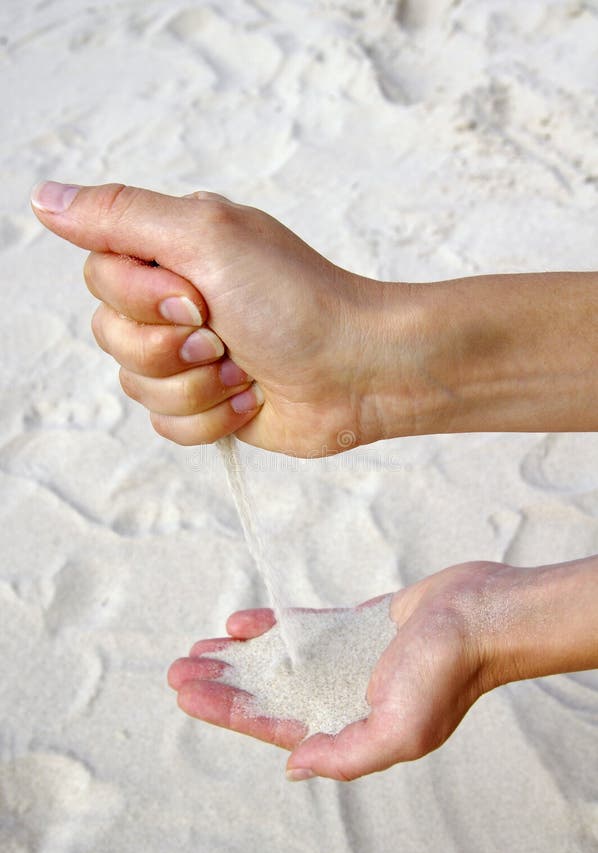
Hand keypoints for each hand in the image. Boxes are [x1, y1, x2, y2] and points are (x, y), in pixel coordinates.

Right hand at [31, 181, 423, 456]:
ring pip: (137, 387)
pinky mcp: (208, 403)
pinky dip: (212, 417)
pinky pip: (167, 424)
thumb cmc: (297, 300)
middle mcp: (177, 301)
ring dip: (197, 385)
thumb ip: (120, 216)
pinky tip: (252, 398)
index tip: (198, 296)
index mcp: (173, 252)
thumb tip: (44, 198)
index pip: (99, 276)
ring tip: (246, 368)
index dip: (139, 298)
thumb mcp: (206, 237)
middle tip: (223, 335)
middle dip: (169, 348)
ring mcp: (192, 357)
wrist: (359, 372)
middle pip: (110, 336)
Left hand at [168, 562, 509, 780]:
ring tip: (201, 647)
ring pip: (279, 661)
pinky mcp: (352, 627)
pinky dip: (272, 626)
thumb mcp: (398, 730)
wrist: (479, 616)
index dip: (226, 710)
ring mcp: (344, 660)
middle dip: (223, 682)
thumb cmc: (447, 674)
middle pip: (267, 692)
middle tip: (179, 666)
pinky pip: (303, 629)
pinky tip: (242, 623)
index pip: (272, 724)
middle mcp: (340, 697)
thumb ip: (345, 755)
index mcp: (349, 728)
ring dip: (240, 655)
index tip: (186, 692)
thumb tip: (293, 766)